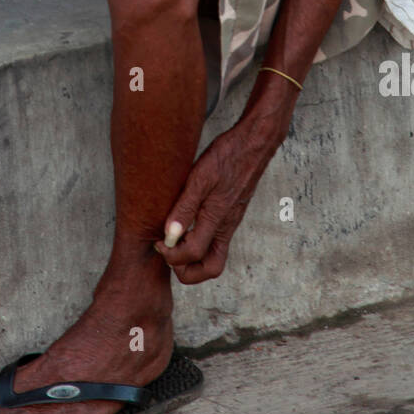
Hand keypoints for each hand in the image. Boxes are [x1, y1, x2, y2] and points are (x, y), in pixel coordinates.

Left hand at [153, 125, 274, 284]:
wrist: (254, 143)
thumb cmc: (227, 156)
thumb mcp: (200, 178)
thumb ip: (185, 208)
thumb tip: (170, 236)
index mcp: (217, 220)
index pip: (194, 256)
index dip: (172, 255)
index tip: (159, 240)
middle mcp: (226, 227)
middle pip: (211, 269)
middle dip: (186, 269)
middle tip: (168, 249)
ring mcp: (230, 222)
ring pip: (214, 256)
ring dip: (192, 258)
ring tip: (174, 239)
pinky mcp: (231, 214)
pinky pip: (216, 240)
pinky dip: (199, 243)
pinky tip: (185, 225)